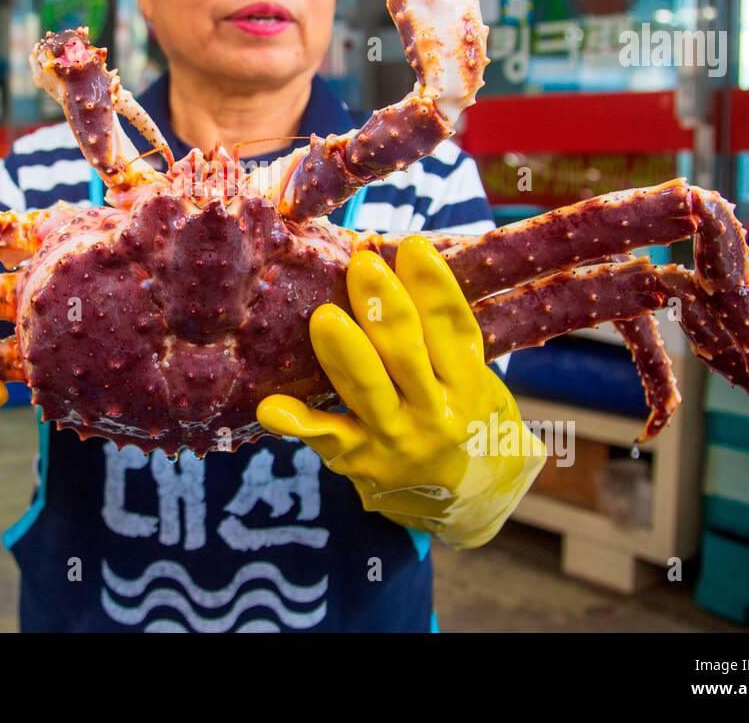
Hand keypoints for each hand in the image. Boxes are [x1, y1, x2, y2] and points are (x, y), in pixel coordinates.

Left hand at [257, 236, 546, 548]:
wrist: (474, 501)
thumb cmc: (468, 418)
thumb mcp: (477, 378)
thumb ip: (442, 335)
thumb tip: (400, 258)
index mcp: (470, 384)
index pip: (453, 330)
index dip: (435, 288)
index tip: (413, 247)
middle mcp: (437, 414)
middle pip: (408, 355)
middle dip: (385, 308)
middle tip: (364, 267)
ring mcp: (396, 441)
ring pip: (368, 391)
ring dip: (345, 354)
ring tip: (326, 318)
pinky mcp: (360, 462)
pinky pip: (326, 438)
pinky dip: (297, 423)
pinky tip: (271, 407)